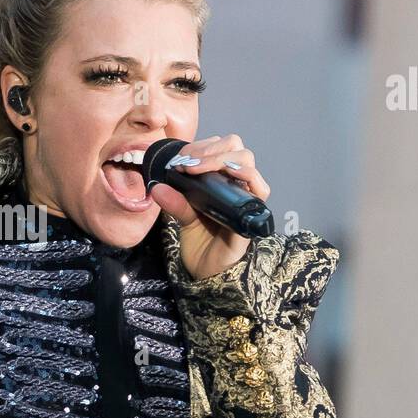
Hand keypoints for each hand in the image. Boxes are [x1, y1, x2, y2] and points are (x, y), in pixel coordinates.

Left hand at [148, 133, 270, 279]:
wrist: (207, 271)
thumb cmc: (201, 242)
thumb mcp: (183, 217)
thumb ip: (175, 202)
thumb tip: (157, 186)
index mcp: (221, 180)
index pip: (220, 147)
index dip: (202, 146)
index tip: (181, 158)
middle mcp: (236, 185)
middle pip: (236, 148)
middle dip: (211, 148)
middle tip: (188, 163)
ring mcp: (246, 197)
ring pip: (246, 161)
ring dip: (220, 158)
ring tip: (197, 168)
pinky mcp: (252, 213)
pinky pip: (260, 189)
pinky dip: (245, 176)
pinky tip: (226, 174)